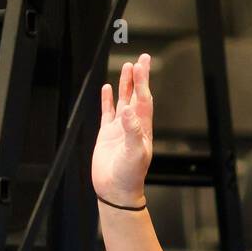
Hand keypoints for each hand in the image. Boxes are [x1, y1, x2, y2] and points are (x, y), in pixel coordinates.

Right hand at [92, 53, 153, 204]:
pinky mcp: (107, 134)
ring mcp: (120, 129)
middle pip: (136, 95)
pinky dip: (108, 100)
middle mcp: (133, 126)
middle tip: (141, 59)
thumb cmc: (130, 177)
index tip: (142, 65)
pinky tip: (108, 89)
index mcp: (142, 129)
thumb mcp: (134, 153)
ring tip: (127, 67)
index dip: (143, 82)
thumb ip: (132, 131)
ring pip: (123, 101)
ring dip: (125, 85)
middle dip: (139, 78)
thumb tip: (129, 111)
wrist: (116, 191)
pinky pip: (108, 112)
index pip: (144, 100)